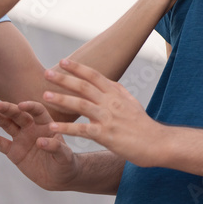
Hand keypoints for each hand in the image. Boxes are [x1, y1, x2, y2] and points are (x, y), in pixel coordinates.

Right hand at [0, 100, 79, 190]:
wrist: (59, 177)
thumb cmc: (66, 163)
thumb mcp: (65, 156)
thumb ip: (55, 147)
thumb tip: (41, 141)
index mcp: (46, 125)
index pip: (37, 111)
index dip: (30, 107)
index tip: (21, 105)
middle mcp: (32, 128)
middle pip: (18, 115)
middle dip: (8, 109)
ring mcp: (21, 138)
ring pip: (7, 125)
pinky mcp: (13, 151)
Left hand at [42, 59, 165, 167]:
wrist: (157, 143)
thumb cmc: (143, 125)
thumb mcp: (132, 103)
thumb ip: (118, 93)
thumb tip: (109, 83)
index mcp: (116, 94)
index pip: (95, 75)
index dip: (78, 68)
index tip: (63, 61)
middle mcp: (111, 102)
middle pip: (84, 86)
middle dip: (64, 78)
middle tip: (46, 73)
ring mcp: (108, 118)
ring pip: (81, 104)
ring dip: (62, 99)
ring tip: (44, 96)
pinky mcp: (106, 135)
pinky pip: (82, 130)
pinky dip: (66, 128)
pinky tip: (52, 128)